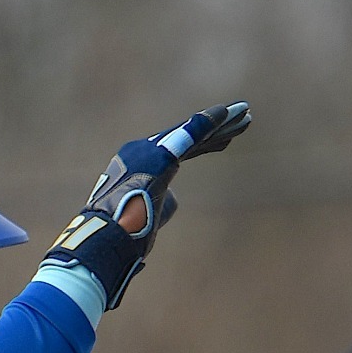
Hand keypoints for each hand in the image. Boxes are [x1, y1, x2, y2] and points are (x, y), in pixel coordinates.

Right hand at [45, 102, 249, 308]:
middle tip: (243, 116)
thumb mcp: (145, 215)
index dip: (205, 143)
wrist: (106, 239)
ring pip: (192, 133)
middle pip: (188, 137)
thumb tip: (172, 199)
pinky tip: (229, 114)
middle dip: (218, 128)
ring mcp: (148, 150)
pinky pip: (189, 136)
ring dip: (221, 122)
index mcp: (137, 164)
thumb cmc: (123, 236)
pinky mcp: (159, 156)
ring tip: (245, 113)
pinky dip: (209, 124)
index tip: (227, 139)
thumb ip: (160, 201)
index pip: (177, 149)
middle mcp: (141, 151)